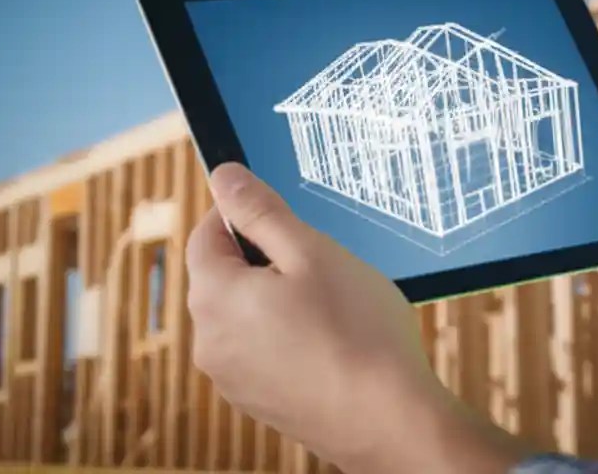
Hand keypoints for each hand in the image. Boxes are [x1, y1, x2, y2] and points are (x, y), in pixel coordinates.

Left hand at [185, 163, 528, 473]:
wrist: (391, 421)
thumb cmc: (357, 332)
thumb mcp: (313, 252)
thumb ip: (262, 212)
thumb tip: (223, 177)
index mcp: (214, 297)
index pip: (206, 234)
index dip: (243, 214)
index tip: (285, 217)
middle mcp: (209, 342)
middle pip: (225, 277)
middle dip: (267, 262)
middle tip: (323, 266)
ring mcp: (233, 379)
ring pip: (247, 316)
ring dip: (280, 301)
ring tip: (335, 309)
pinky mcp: (259, 402)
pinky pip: (264, 351)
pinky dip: (290, 338)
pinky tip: (334, 343)